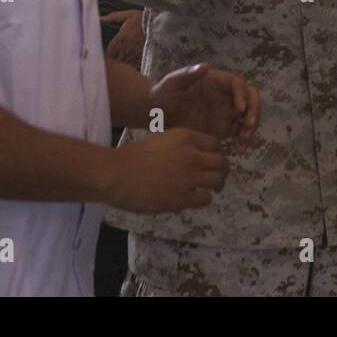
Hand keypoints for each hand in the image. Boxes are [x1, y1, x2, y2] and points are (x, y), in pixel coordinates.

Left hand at [102, 9, 144, 65]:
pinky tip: (132, 62)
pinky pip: (133, 67)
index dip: (106, 53)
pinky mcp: (142, 59)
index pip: (107, 52)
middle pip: (114, 61)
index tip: (107, 52)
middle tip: (113, 58)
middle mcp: (125, 49)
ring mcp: (134, 55)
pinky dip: (131, 66)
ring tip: (122, 61)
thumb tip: (101, 18)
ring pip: (123, 65)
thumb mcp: (128, 15)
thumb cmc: (145, 20)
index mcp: (120, 39)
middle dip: (113, 60)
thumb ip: (113, 17)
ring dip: (122, 64)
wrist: (162, 26)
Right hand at [102, 128, 227, 212]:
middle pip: (222, 163)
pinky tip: (194, 199)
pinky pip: (206, 198)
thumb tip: (197, 153)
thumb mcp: (162, 138)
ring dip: (215, 186)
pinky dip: (203, 199)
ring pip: (218, 181)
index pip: (216, 144)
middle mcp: (192, 155)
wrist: (115, 174)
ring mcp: (189, 177)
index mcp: (186, 137)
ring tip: (207, 189)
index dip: (214, 153)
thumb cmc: (132, 156)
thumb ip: (181, 144)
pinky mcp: (183, 197)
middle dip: (220, 170)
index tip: (209, 161)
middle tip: (213, 177)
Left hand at [150, 62, 259, 149]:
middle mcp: (225, 94)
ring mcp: (225, 111)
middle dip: (253, 110)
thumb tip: (206, 66)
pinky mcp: (222, 127)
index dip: (242, 94)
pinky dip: (243, 138)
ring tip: (243, 140)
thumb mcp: (171, 82)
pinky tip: (239, 148)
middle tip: (248, 126)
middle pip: (250, 98)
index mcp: (216, 81)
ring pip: (247, 115)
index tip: (239, 109)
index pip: (237, 83)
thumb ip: (187, 74)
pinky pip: (239, 131)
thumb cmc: (162, 93)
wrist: (155, 114)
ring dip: (250, 126)